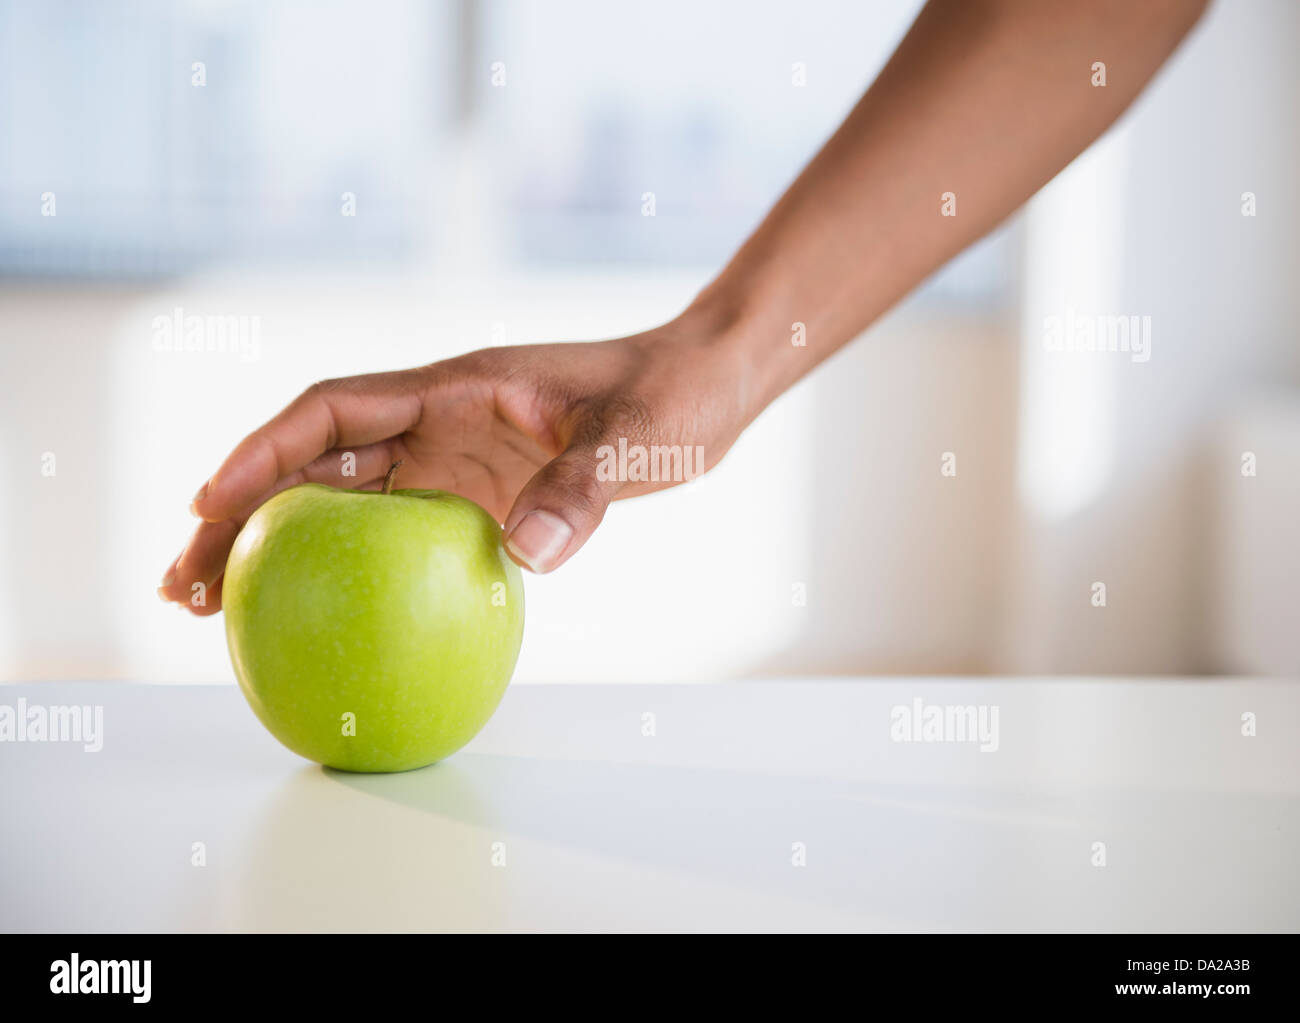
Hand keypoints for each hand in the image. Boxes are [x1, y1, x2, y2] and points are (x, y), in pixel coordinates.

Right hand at [158, 311, 753, 614]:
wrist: (704, 385)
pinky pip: (398, 533)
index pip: (335, 412)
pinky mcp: (482, 492)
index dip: (264, 452)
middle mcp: (441, 420)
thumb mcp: (638, 439)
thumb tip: (525, 556)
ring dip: (280, 547)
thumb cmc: (673, 393)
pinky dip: (352, 566)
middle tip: (183, 588)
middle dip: (241, 516)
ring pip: (344, 502)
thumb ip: (583, 489)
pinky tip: (326, 612)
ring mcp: (456, 457)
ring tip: (216, 610)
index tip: (207, 504)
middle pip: (315, 465)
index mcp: (458, 387)